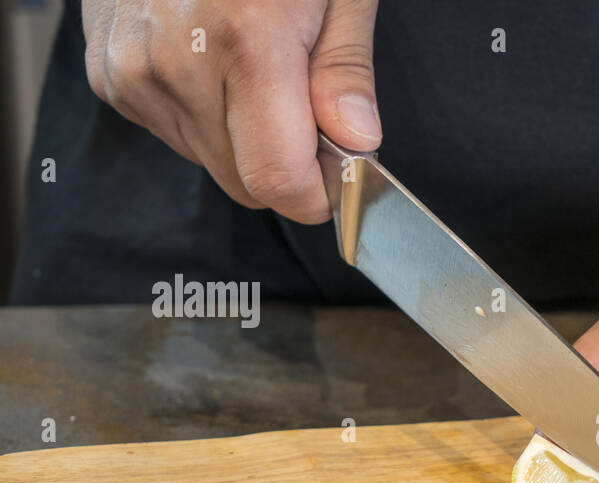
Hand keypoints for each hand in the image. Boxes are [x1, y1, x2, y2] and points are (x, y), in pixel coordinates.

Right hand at [82, 0, 380, 222]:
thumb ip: (344, 70)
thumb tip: (356, 142)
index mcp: (246, 43)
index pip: (277, 181)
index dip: (318, 192)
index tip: (339, 171)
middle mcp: (178, 65)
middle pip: (245, 183)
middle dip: (285, 161)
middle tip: (303, 101)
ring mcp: (134, 73)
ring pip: (210, 161)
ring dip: (243, 135)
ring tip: (251, 62)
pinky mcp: (110, 77)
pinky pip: (174, 133)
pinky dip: (204, 113)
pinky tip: (212, 59)